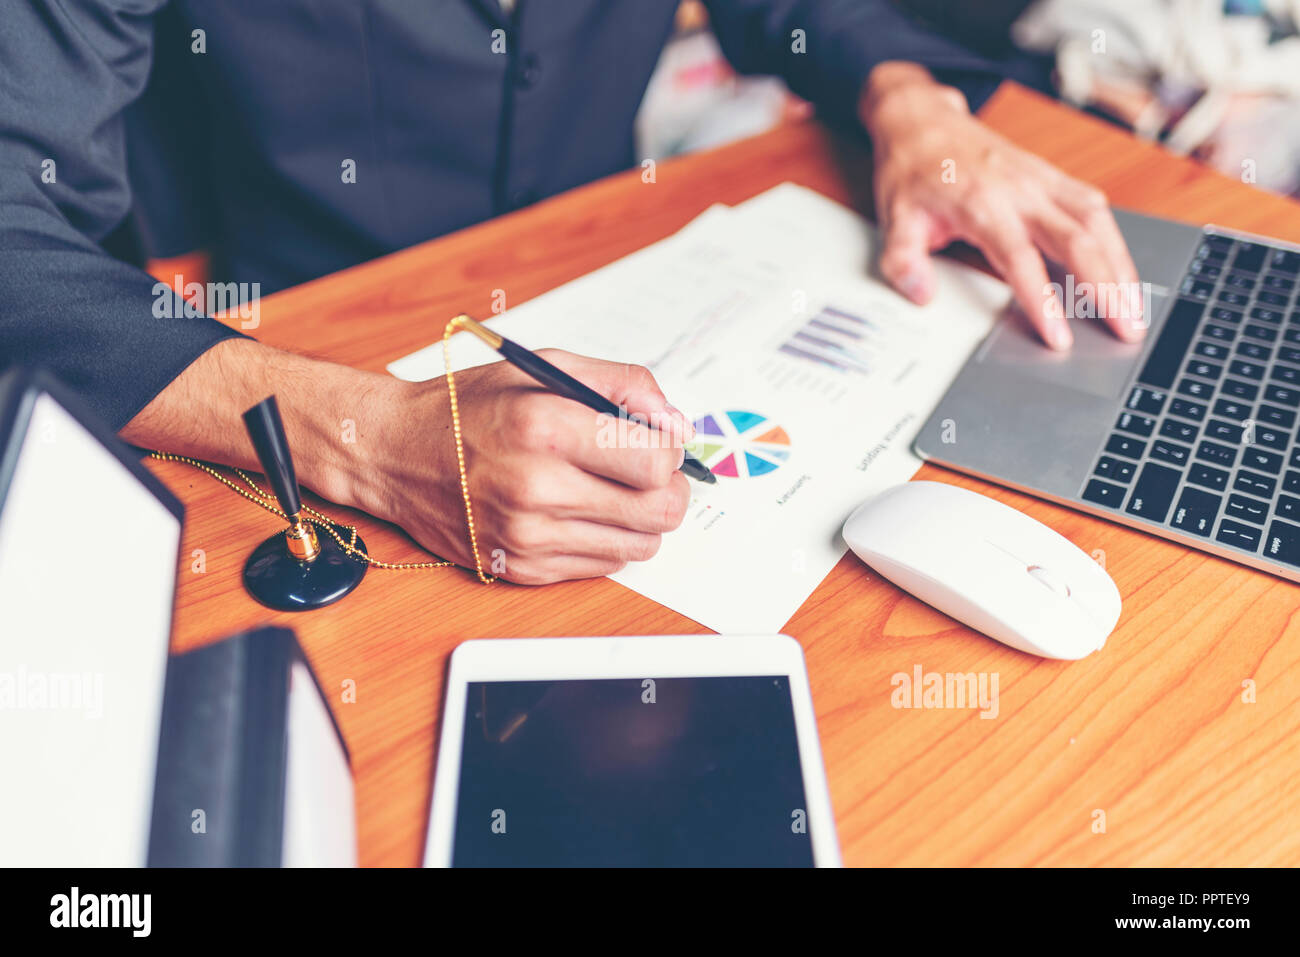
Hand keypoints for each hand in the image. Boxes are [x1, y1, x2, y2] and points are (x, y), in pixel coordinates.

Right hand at [368, 351, 692, 583]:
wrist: (396, 454)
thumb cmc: (470, 408)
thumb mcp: (545, 367)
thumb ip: (623, 385)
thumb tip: (677, 424)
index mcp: (545, 428)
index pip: (656, 463)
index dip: (670, 451)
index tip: (657, 442)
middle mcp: (537, 488)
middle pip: (659, 512)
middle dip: (667, 489)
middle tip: (646, 471)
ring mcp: (529, 537)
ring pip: (641, 546)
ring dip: (639, 518)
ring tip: (608, 489)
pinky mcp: (523, 569)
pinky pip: (604, 566)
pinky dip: (605, 539)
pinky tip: (577, 510)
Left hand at [860, 64, 1144, 349]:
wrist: (923, 123)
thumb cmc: (912, 171)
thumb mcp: (893, 219)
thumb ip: (903, 262)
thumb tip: (921, 295)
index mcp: (983, 205)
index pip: (1022, 260)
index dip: (1044, 301)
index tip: (1060, 338)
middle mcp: (1020, 190)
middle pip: (1078, 240)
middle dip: (1108, 288)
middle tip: (1127, 329)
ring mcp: (1041, 180)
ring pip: (1097, 221)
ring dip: (1121, 266)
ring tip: (1135, 308)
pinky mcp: (1052, 176)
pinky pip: (1094, 206)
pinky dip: (1115, 239)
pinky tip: (1123, 269)